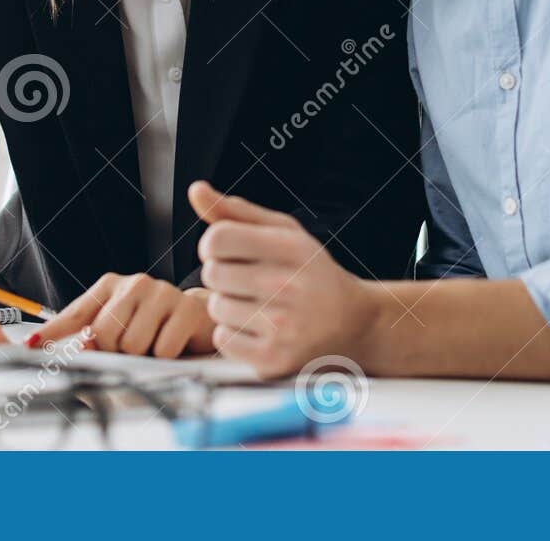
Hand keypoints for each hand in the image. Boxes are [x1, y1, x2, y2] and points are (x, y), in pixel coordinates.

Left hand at [29, 273, 214, 357]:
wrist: (200, 320)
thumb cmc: (154, 328)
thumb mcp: (120, 332)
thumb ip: (92, 340)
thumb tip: (75, 346)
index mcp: (110, 287)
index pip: (75, 314)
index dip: (52, 332)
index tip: (31, 346)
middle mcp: (133, 283)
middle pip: (103, 334)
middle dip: (116, 351)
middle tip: (134, 347)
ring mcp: (162, 293)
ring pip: (132, 344)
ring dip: (143, 355)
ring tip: (155, 344)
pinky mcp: (186, 309)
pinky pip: (162, 350)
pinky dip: (166, 358)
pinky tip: (175, 345)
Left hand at [189, 181, 379, 377]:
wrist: (353, 324)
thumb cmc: (310, 272)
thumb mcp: (283, 232)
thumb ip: (236, 211)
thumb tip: (195, 189)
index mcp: (290, 248)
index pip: (216, 239)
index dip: (213, 244)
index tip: (229, 251)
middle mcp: (287, 286)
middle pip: (211, 274)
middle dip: (222, 275)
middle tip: (248, 280)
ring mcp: (281, 326)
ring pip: (215, 308)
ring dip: (228, 306)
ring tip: (258, 304)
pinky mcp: (273, 359)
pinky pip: (222, 339)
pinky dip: (233, 334)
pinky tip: (260, 328)